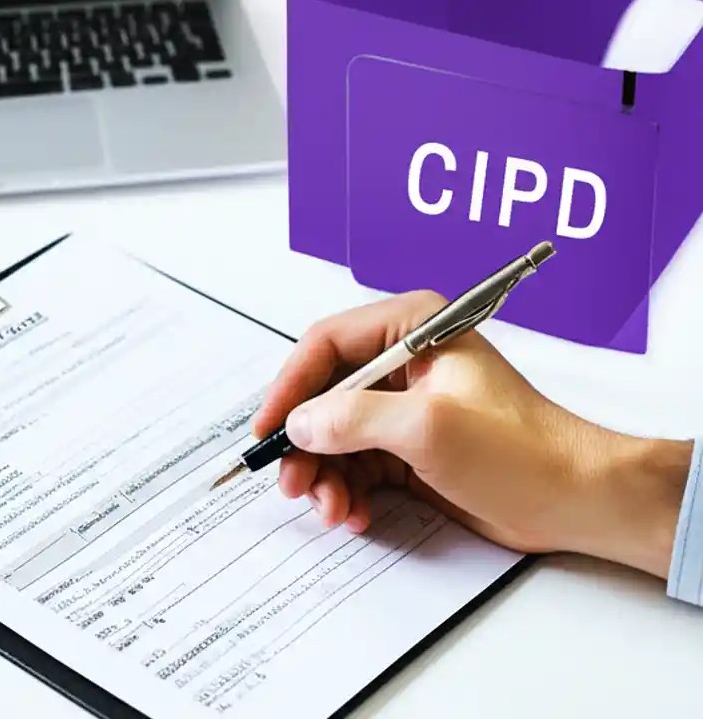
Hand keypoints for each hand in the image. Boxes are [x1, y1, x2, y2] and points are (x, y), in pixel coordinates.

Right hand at [253, 290, 690, 578]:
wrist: (573, 499)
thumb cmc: (522, 450)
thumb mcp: (428, 427)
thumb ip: (354, 418)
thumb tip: (299, 424)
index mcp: (413, 330)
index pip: (325, 344)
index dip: (290, 387)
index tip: (269, 429)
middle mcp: (403, 362)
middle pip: (322, 395)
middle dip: (305, 444)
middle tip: (292, 482)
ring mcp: (404, 406)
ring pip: (333, 436)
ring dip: (324, 475)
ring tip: (333, 509)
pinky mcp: (408, 447)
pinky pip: (355, 465)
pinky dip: (347, 491)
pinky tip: (356, 514)